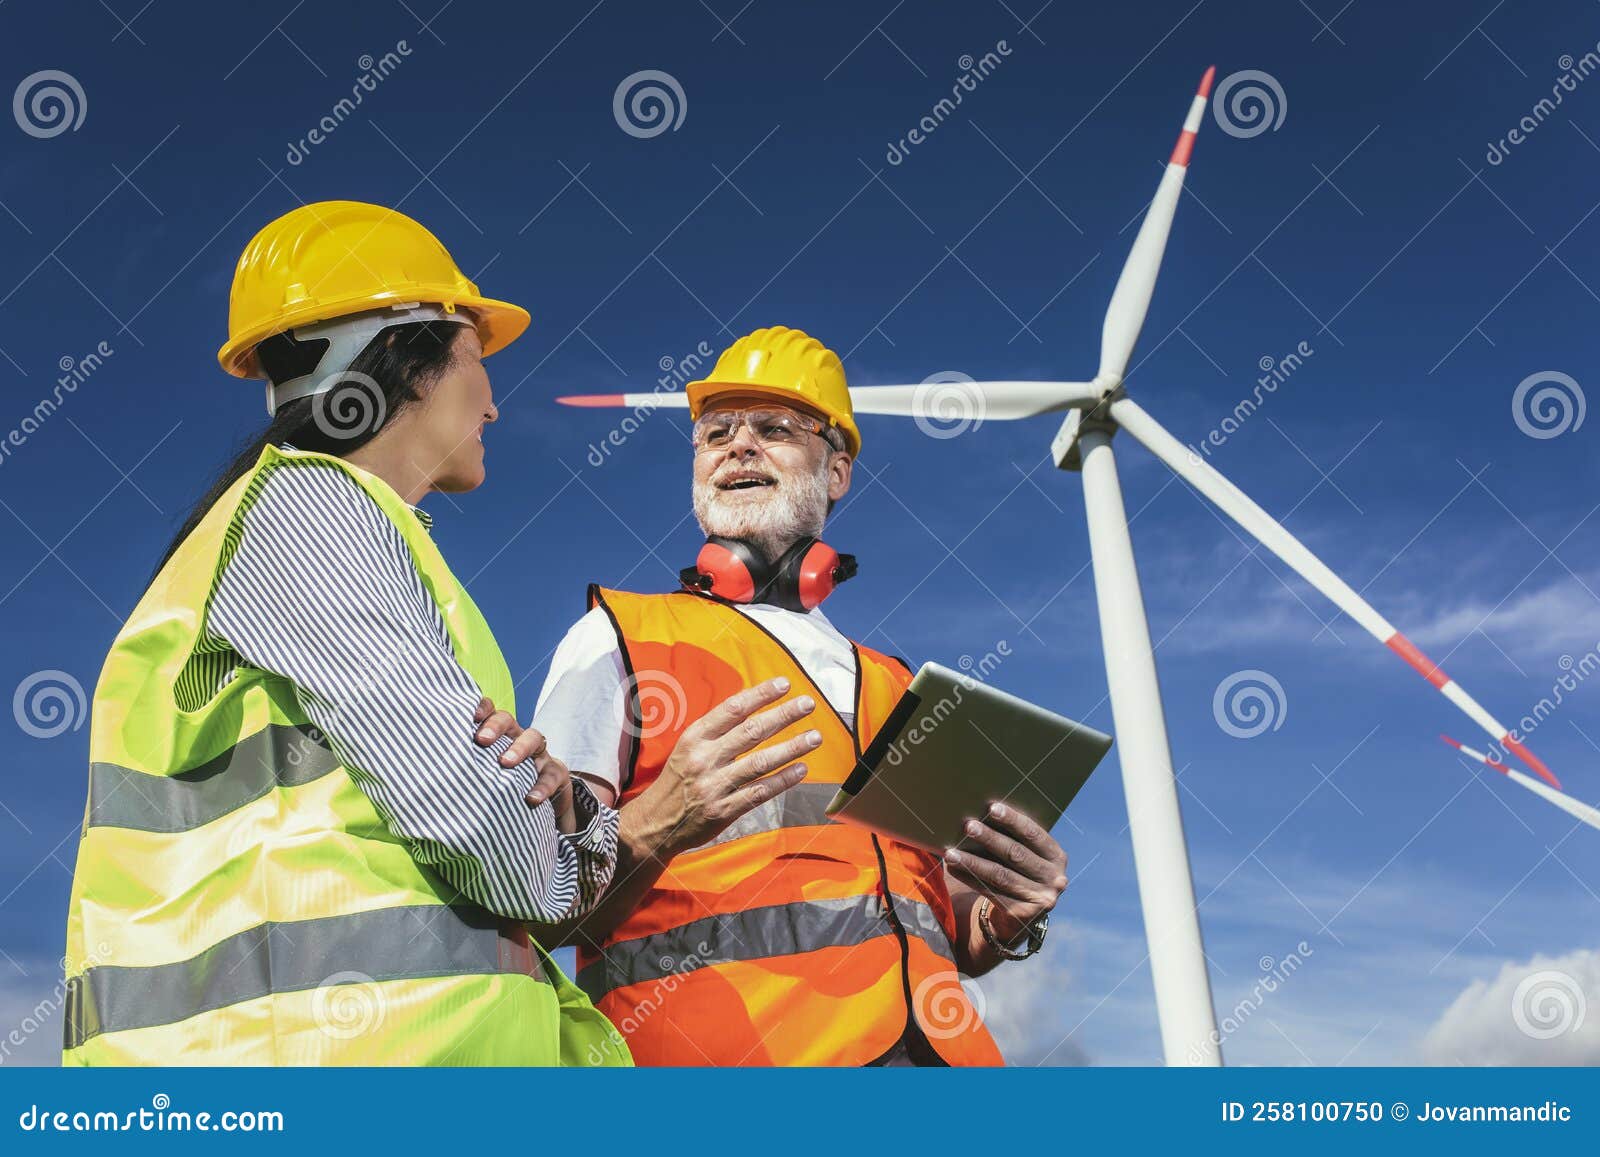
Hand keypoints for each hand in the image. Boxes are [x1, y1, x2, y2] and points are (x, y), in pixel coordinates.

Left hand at [473, 696, 576, 834]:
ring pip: (533, 738)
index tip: (469, 716)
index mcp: (498, 736)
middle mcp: (517, 738)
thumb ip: (466, 770)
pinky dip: (541, 786)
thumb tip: (428, 779)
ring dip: (519, 748)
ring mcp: (538, 754)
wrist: (539, 804)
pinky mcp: (555, 773)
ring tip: (506, 763)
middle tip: (482, 740)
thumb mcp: (485, 775)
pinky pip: (551, 775)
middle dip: (495, 727)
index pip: (489, 713)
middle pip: (508, 721)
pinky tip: (531, 798)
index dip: (481, 709)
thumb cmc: (502, 786)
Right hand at [633, 677, 818, 856]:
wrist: (657, 822)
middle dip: (783, 715)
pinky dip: (782, 780)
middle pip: (751, 731)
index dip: (760, 695)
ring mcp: (715, 785)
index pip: (733, 709)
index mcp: (695, 737)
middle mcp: (705, 758)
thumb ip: (717, 730)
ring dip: (791, 748)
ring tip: (815, 737)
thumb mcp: (689, 747)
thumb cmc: (679, 779)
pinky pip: (760, 792)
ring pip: (760, 762)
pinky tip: (801, 769)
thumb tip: (752, 705)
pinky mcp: (724, 810)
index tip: (784, 684)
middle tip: (808, 703)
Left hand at [944, 802, 1067, 944]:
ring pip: (1001, 875)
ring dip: (973, 861)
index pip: (1034, 834)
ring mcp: (1042, 899)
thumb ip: (1012, 838)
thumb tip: (979, 813)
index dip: (1013, 820)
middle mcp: (1055, 878)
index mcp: (1056, 856)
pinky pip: (992, 893)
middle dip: (990, 838)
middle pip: (1016, 854)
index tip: (992, 807)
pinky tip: (953, 868)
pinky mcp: (1024, 915)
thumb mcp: (1023, 856)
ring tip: (951, 851)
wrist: (1020, 915)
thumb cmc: (1015, 872)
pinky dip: (970, 879)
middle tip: (968, 826)